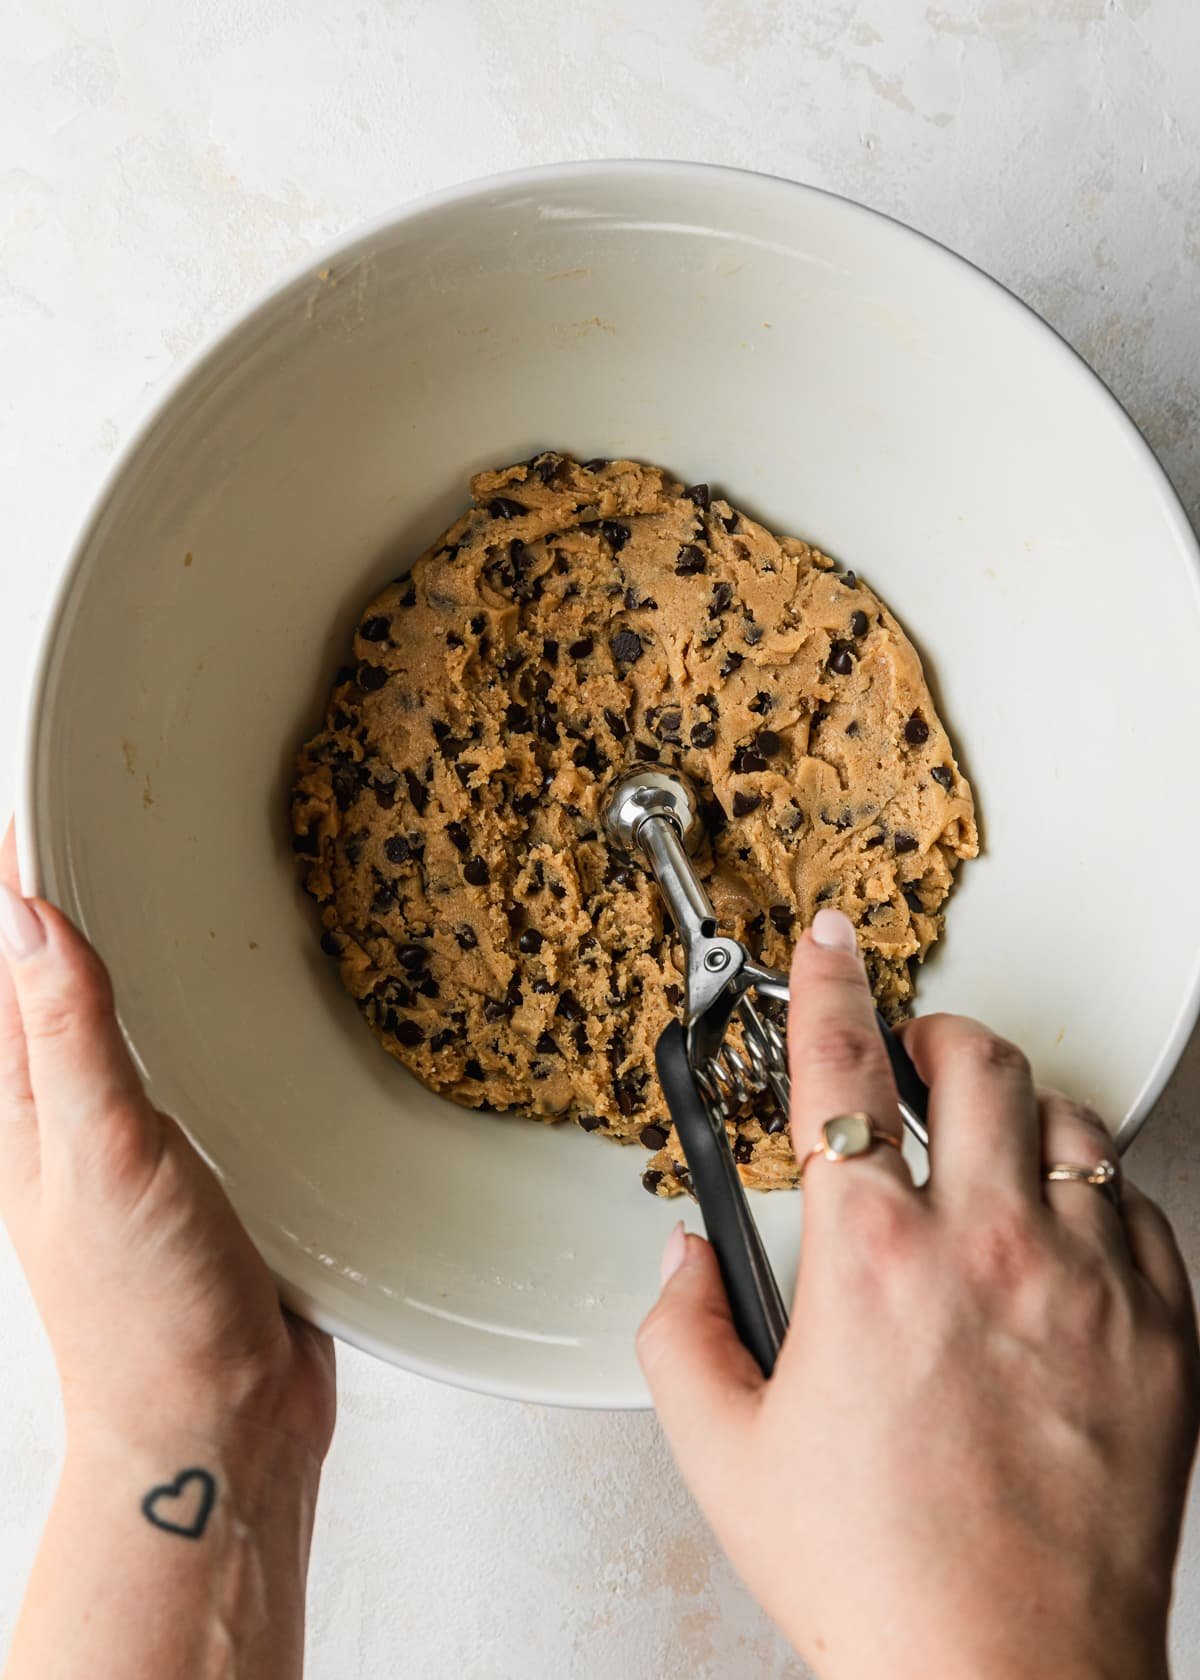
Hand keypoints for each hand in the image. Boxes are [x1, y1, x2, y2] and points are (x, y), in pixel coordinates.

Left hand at [0, 822, 334, 1462]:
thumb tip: (28, 916)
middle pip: (55, 974)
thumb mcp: (102, 1156)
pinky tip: (228, 995)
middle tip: (102, 808)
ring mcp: (132, 1135)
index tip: (40, 788)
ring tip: (158, 874)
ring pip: (123, 1014)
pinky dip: (193, 1012)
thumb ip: (70, 1035)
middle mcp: (71, 1108)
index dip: (16, 874)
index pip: (9, 958)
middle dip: (69, 890)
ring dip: (132, 945)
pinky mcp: (196, 1159)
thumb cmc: (147, 1313)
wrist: (216, 1422)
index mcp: (26, 1100)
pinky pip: (183, 1063)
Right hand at [639, 908, 1198, 1679]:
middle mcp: (989, 1247)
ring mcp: (1088, 1286)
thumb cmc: (877, 1575)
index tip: (828, 946)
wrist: (1004, 1676)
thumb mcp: (722, 1449)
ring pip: (1069, 1121)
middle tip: (913, 1055)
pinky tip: (1060, 1228)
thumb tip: (686, 1257)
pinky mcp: (1161, 1335)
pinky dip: (1093, 1193)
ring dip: (1018, 1110)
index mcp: (872, 1259)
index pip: (843, 1067)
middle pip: (977, 1060)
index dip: (827, 984)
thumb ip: (678, 1327)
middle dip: (935, 1033)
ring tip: (989, 1142)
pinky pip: (1137, 1207)